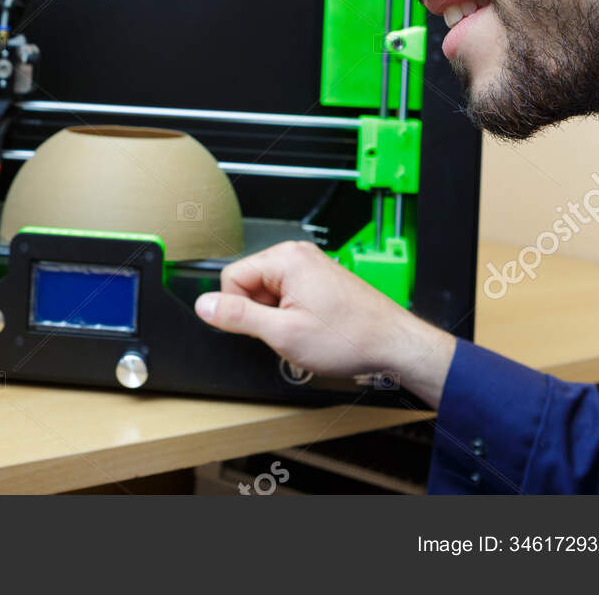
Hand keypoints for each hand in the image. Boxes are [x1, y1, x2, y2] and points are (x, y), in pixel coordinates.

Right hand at [194, 240, 456, 406]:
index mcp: (285, 259)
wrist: (394, 344)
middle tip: (285, 334)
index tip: (257, 329)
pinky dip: (292, 315)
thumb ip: (238, 316)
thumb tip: (204, 304)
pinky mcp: (320, 280)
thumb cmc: (349, 337)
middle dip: (260, 314)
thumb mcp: (284, 333)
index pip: (231, 278)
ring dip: (276, 317)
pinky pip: (288, 295)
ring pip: (268, 292)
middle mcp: (297, 255)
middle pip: (249, 283)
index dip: (238, 310)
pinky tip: (312, 330)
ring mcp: (311, 266)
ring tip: (302, 334)